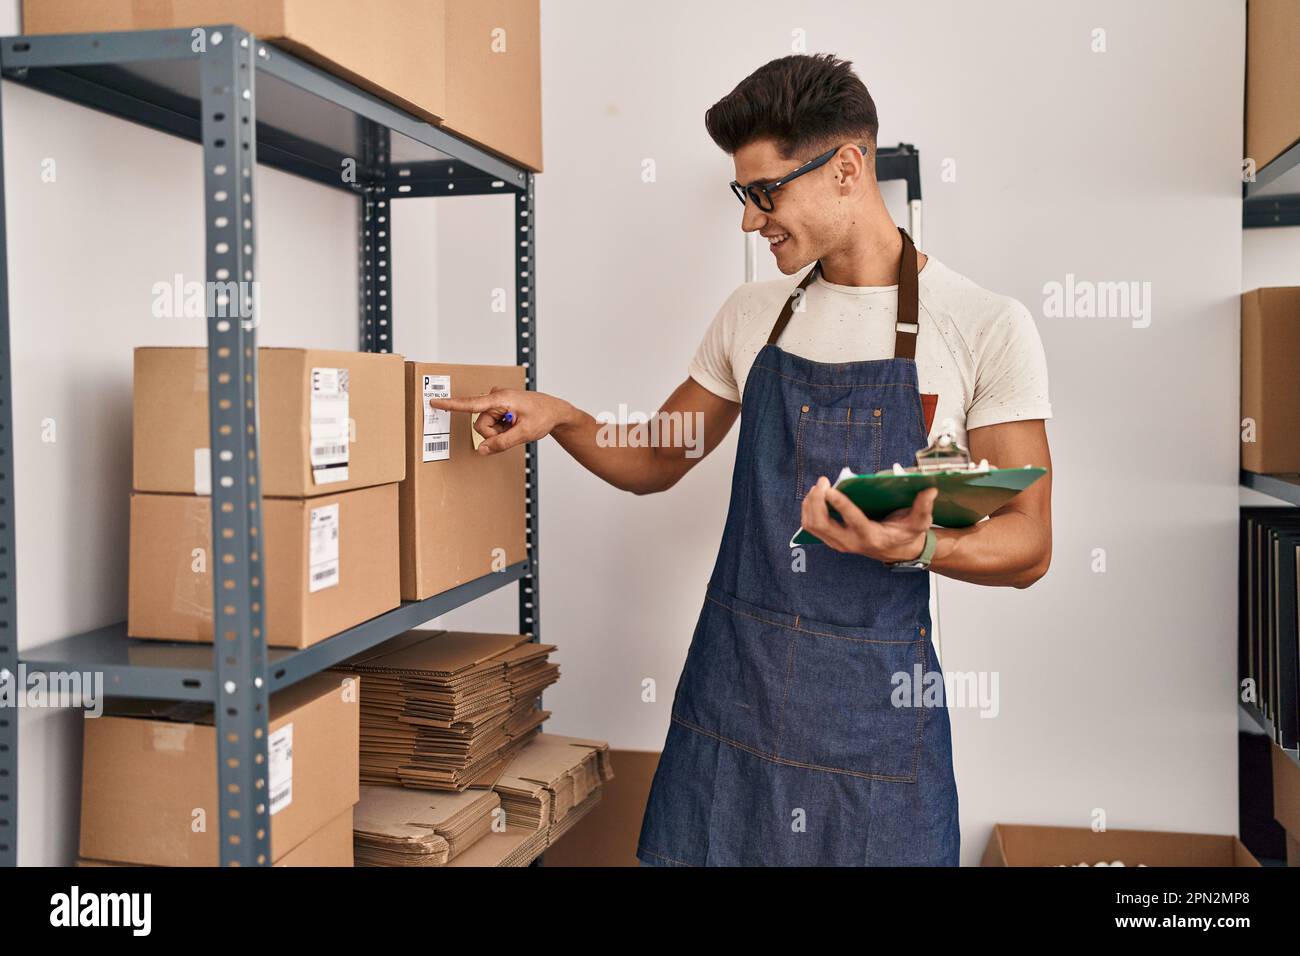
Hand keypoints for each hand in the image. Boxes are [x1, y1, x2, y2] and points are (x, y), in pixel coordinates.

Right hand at [428, 387, 574, 454]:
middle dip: (494, 434)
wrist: (555, 410)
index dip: (451, 405)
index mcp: (501, 398)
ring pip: (486, 426)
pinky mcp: (499, 406)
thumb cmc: (543, 416)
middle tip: (513, 431)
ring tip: (516, 426)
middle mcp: (496, 397)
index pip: (471, 404)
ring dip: (499, 432)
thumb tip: (482, 450)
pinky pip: (492, 423)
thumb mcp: (524, 433)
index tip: (435, 402)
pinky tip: (514, 424)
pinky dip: (502, 428)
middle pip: (481, 424)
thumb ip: (502, 443)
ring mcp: (497, 401)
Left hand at [800, 476, 937, 562]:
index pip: (852, 520)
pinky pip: (812, 526)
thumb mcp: (920, 522)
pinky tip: (815, 496)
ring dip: (810, 504)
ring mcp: (839, 543)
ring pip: (813, 525)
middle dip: (817, 501)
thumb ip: (924, 507)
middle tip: (822, 483)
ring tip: (818, 487)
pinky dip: (809, 510)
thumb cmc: (907, 533)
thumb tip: (930, 490)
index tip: (830, 489)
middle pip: (822, 524)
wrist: (898, 551)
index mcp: (872, 537)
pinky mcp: (832, 540)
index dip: (840, 504)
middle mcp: (851, 543)